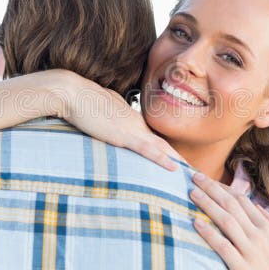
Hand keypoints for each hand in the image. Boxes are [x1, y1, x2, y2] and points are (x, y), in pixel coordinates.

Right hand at [48, 70, 182, 171]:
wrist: (73, 93)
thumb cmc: (82, 100)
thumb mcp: (101, 111)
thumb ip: (110, 119)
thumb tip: (111, 125)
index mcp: (132, 120)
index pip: (155, 139)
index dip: (169, 152)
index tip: (180, 165)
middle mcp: (137, 124)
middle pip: (164, 145)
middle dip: (181, 160)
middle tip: (195, 175)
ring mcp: (132, 129)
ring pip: (162, 148)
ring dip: (178, 163)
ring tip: (192, 176)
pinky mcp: (123, 135)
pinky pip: (147, 149)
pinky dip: (161, 159)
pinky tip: (174, 168)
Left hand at [189, 172, 268, 269]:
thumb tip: (259, 207)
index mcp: (268, 228)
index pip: (242, 201)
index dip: (224, 188)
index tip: (210, 181)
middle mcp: (259, 235)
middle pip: (231, 205)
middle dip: (212, 188)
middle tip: (195, 177)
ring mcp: (250, 251)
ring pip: (226, 221)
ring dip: (208, 204)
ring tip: (192, 193)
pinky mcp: (242, 268)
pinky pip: (222, 246)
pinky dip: (209, 233)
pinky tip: (196, 223)